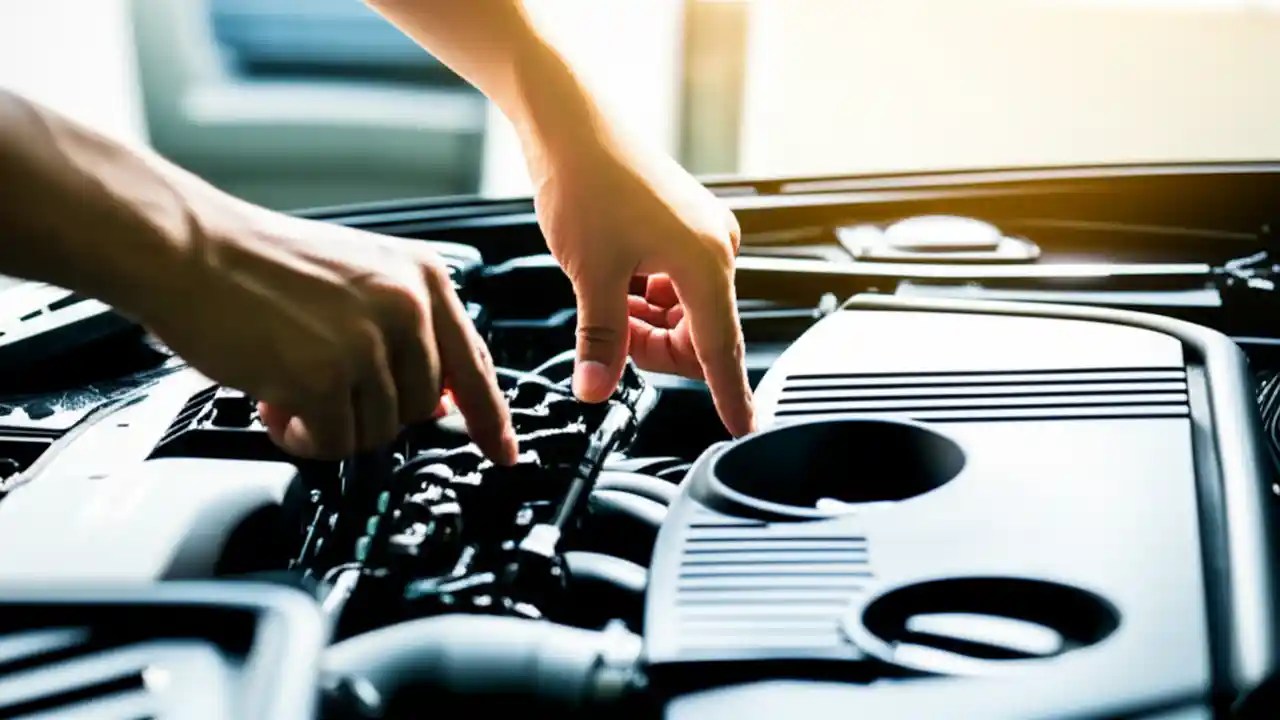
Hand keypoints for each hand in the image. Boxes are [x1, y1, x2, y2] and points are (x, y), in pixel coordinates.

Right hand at [137, 200, 516, 462]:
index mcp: (423, 277)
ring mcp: (368, 343)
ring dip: (332, 423)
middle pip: (421, 409)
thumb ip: (407, 332)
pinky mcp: (325, 376)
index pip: (474, 364)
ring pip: (378, 431)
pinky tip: (276, 403)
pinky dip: (304, 438)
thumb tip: (437, 400)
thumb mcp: (359, 280)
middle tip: (323, 385)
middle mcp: (407, 306)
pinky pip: (335, 443)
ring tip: (290, 383)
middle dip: (371, 411)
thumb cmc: (258, 263)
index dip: (490, 418)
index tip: (503, 450)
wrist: (187, 249)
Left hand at [530, 131, 755, 436]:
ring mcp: (701, 235)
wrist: (570, 124)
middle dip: (655, 348)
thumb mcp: (590, 275)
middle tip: (610, 340)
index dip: (729, 394)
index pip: (720, 349)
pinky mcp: (682, 227)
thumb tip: (596, 388)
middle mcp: (715, 247)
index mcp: (706, 261)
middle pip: (698, 334)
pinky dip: (643, 298)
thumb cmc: (586, 181)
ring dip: (644, 322)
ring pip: (682, 311)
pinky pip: (673, 285)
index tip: (743, 426)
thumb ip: (600, 341)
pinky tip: (613, 283)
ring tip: (604, 299)